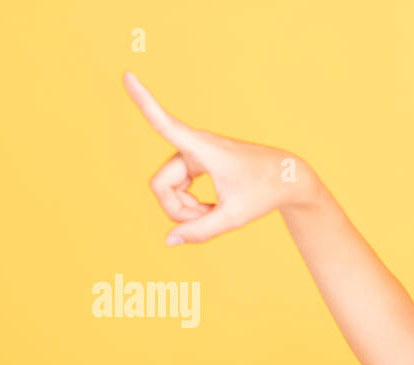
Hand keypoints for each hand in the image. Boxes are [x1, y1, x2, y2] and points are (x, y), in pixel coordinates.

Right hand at [122, 71, 314, 244]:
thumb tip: (169, 240)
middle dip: (177, 210)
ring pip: (167, 189)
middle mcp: (192, 145)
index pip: (166, 124)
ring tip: (214, 212)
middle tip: (207, 219)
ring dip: (186, 208)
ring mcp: (192, 154)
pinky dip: (191, 204)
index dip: (143, 101)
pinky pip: (177, 188)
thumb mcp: (234, 218)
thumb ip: (201, 232)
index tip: (127, 74)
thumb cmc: (264, 193)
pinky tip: (212, 207)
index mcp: (202, 148)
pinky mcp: (195, 162)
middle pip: (161, 186)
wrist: (286, 178)